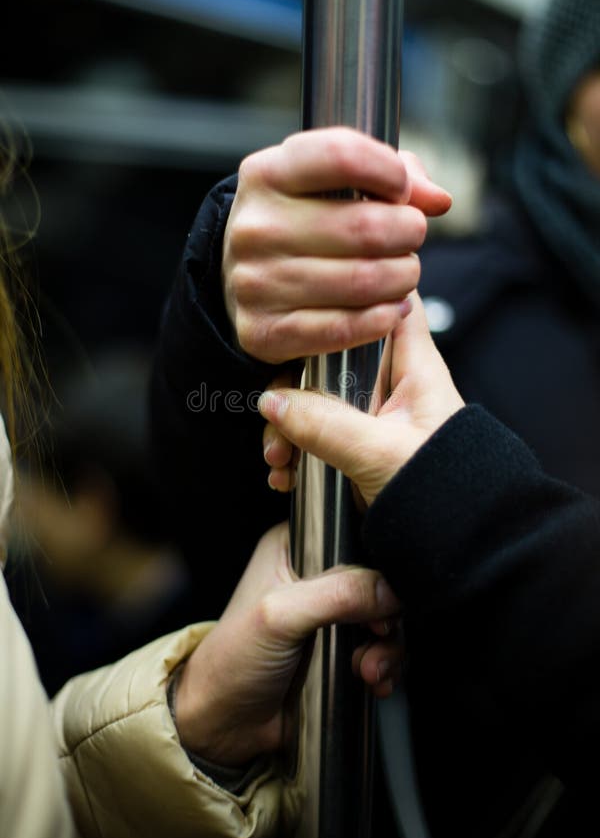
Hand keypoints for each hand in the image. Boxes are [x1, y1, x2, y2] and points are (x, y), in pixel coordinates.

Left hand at [175, 523, 401, 766]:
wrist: (223, 724)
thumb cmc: (231, 661)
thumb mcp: (280, 616)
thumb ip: (337, 594)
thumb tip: (390, 590)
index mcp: (294, 548)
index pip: (352, 535)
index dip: (376, 561)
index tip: (382, 593)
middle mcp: (315, 577)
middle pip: (377, 580)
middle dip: (385, 615)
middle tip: (376, 636)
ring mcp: (331, 616)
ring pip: (385, 618)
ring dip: (387, 648)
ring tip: (369, 670)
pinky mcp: (341, 651)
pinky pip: (382, 650)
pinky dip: (385, 666)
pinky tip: (373, 681)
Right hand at [223, 128, 451, 362]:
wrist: (238, 282)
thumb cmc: (298, 226)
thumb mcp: (327, 183)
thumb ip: (388, 175)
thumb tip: (436, 200)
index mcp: (266, 175)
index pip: (343, 157)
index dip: (390, 172)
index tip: (401, 191)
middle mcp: (256, 227)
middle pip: (365, 227)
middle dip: (408, 232)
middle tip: (410, 238)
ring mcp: (256, 282)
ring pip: (362, 281)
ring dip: (402, 279)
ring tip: (403, 274)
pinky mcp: (264, 330)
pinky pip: (342, 328)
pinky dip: (381, 319)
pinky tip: (392, 310)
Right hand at [258, 293, 464, 505]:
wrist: (460, 546)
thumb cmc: (445, 495)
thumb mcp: (381, 454)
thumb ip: (324, 424)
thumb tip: (273, 402)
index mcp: (415, 368)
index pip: (393, 301)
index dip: (357, 290)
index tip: (313, 301)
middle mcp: (393, 385)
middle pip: (335, 353)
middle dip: (296, 386)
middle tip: (275, 418)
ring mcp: (373, 417)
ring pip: (318, 398)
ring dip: (289, 427)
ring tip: (279, 461)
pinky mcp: (358, 447)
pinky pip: (317, 434)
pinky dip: (296, 452)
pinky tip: (285, 476)